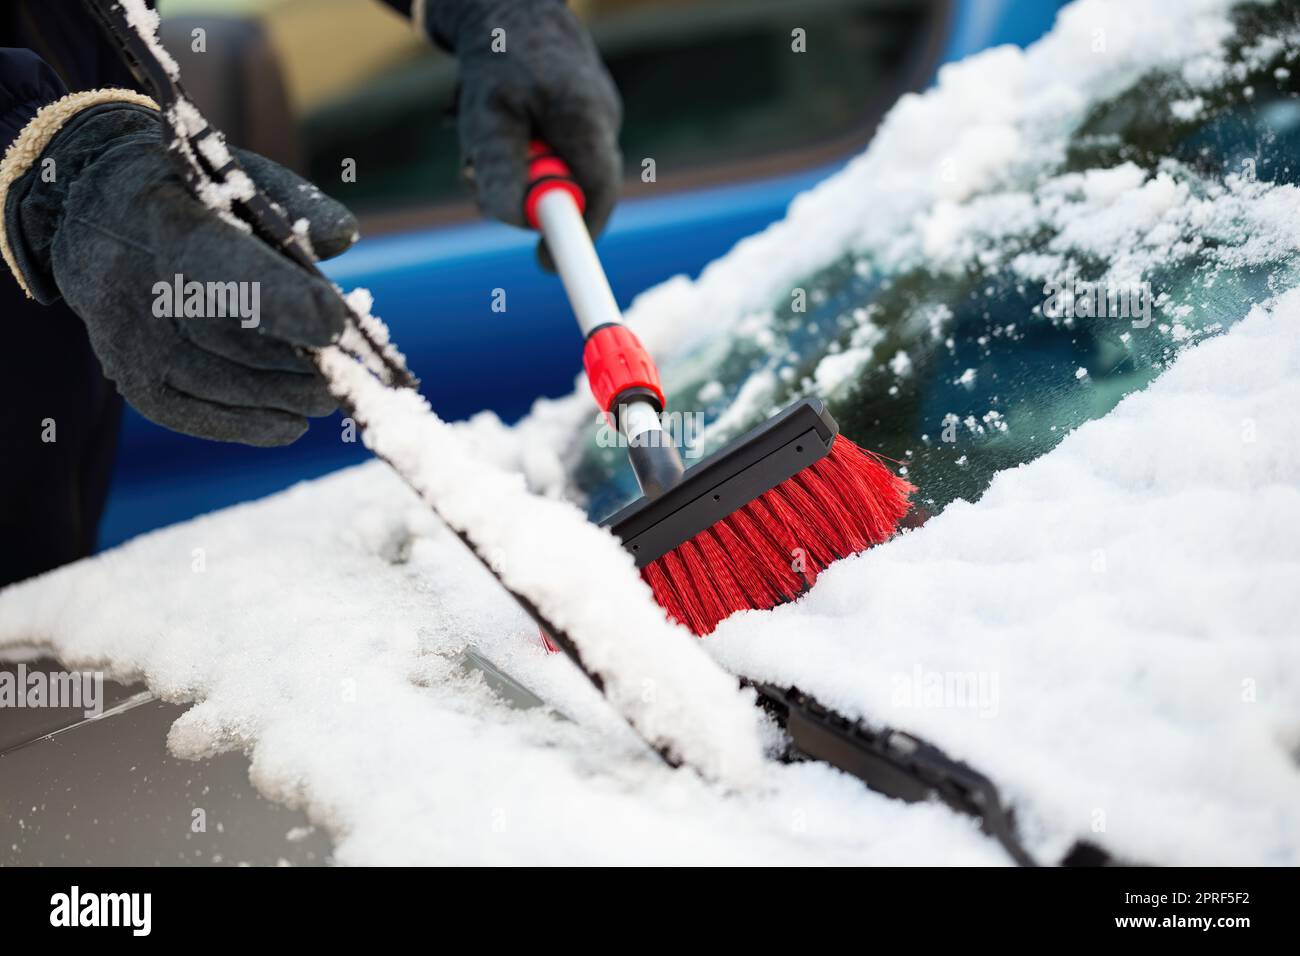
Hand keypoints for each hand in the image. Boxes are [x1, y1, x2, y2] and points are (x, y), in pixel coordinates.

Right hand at [4, 101, 357, 445]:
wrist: (97, 210)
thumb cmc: (192, 194)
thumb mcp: (238, 175)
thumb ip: (294, 203)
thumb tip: (342, 236)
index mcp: (165, 216)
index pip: (219, 261)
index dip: (278, 298)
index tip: (334, 324)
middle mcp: (132, 277)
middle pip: (221, 335)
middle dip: (294, 362)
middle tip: (348, 374)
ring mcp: (124, 331)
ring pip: (211, 380)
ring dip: (280, 396)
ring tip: (330, 397)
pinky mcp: (126, 370)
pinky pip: (184, 411)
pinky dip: (242, 424)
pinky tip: (290, 427)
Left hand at [425, 0, 622, 255]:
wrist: (508, 3)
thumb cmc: (496, 58)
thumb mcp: (485, 117)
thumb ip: (501, 171)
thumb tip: (519, 223)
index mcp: (587, 118)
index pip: (598, 195)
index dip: (579, 238)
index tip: (547, 264)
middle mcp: (602, 120)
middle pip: (573, 188)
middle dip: (525, 193)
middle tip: (476, 180)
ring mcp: (596, 117)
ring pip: (558, 170)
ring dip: (514, 167)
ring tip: (478, 133)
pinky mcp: (582, 116)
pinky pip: (554, 152)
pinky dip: (522, 149)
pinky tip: (499, 122)